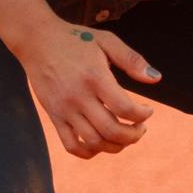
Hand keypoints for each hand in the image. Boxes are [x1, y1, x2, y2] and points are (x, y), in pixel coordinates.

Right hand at [13, 22, 160, 158]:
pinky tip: (101, 144)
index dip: (143, 115)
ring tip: (125, 136)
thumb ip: (132, 59)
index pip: (125, 108)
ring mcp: (64, 109)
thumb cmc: (75, 39)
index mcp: (95, 77)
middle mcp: (79, 96)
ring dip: (115, 146)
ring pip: (94, 142)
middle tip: (141, 129)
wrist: (37, 41)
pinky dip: (89, 152)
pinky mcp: (54, 116)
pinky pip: (71, 145)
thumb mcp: (106, 41)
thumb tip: (156, 78)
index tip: (148, 111)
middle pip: (111, 131)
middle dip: (134, 135)